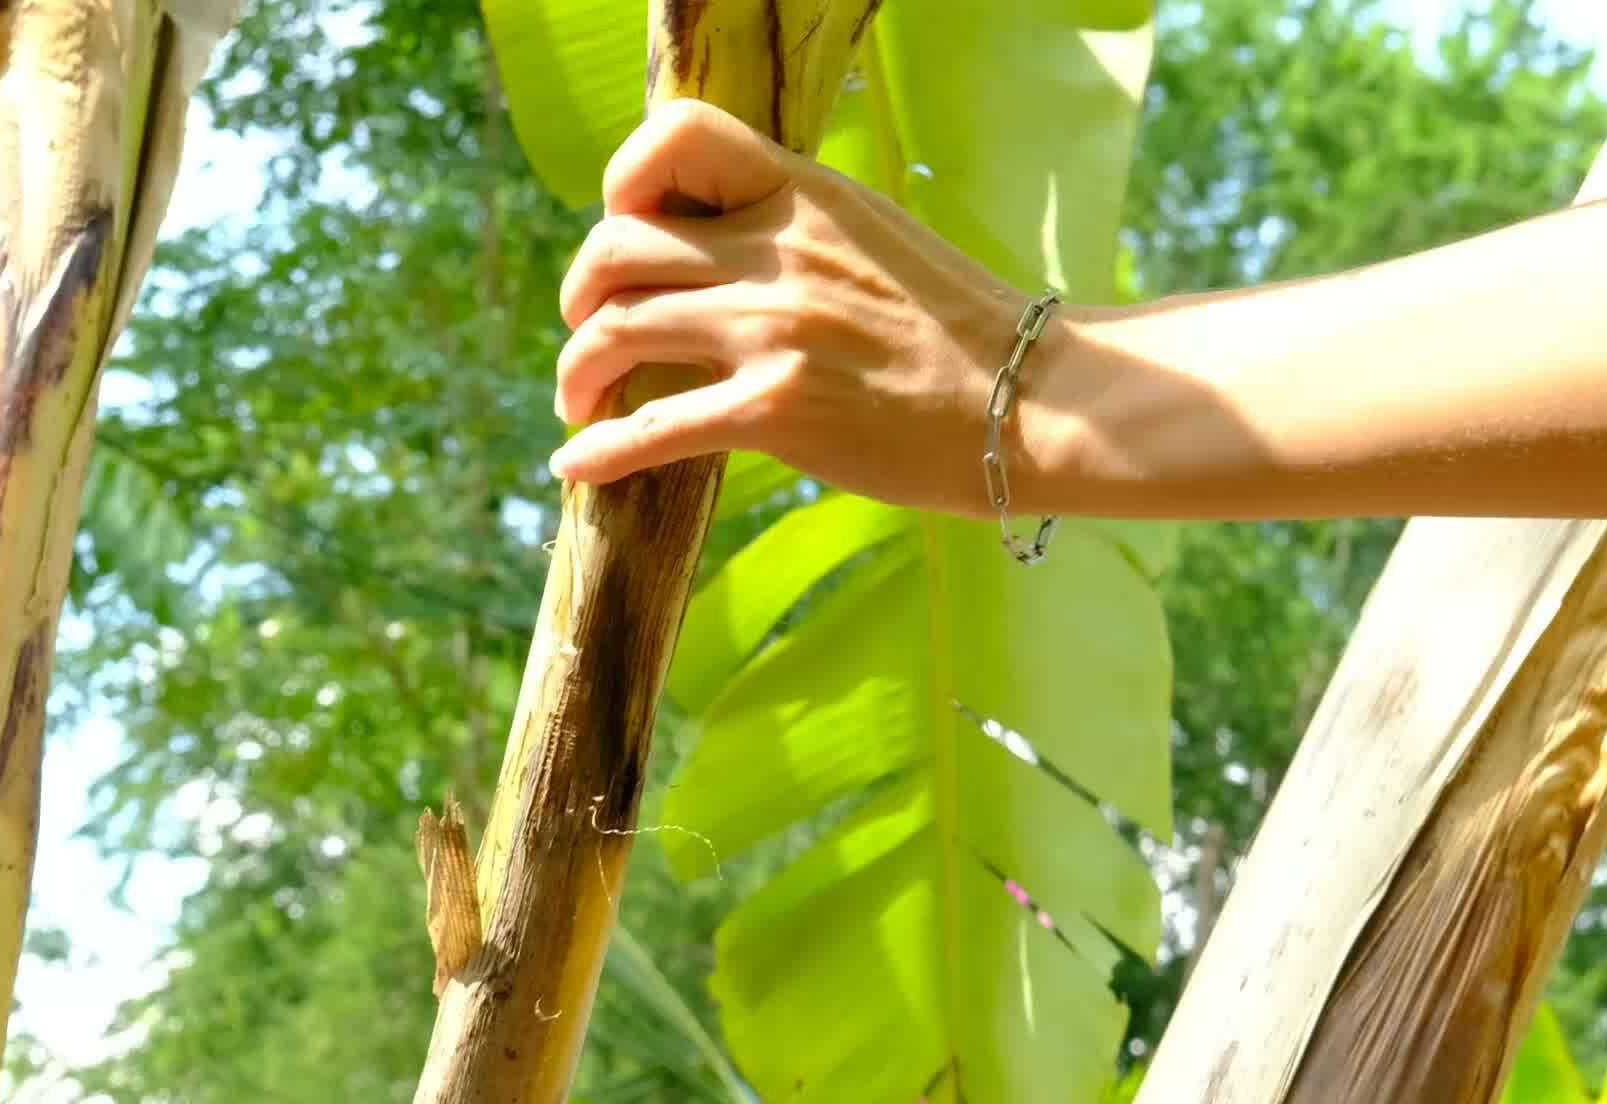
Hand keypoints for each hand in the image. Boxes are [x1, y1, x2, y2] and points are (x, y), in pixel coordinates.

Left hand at [549, 99, 1060, 513]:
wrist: (1031, 399)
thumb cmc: (954, 328)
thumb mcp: (871, 234)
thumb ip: (792, 227)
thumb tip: (716, 244)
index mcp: (802, 192)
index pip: (677, 135)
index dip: (626, 180)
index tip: (626, 228)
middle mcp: (776, 249)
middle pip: (616, 246)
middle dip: (578, 294)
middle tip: (587, 334)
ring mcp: (773, 329)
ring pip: (614, 332)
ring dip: (576, 373)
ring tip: (579, 402)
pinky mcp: (775, 411)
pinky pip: (649, 427)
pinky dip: (596, 452)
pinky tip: (575, 466)